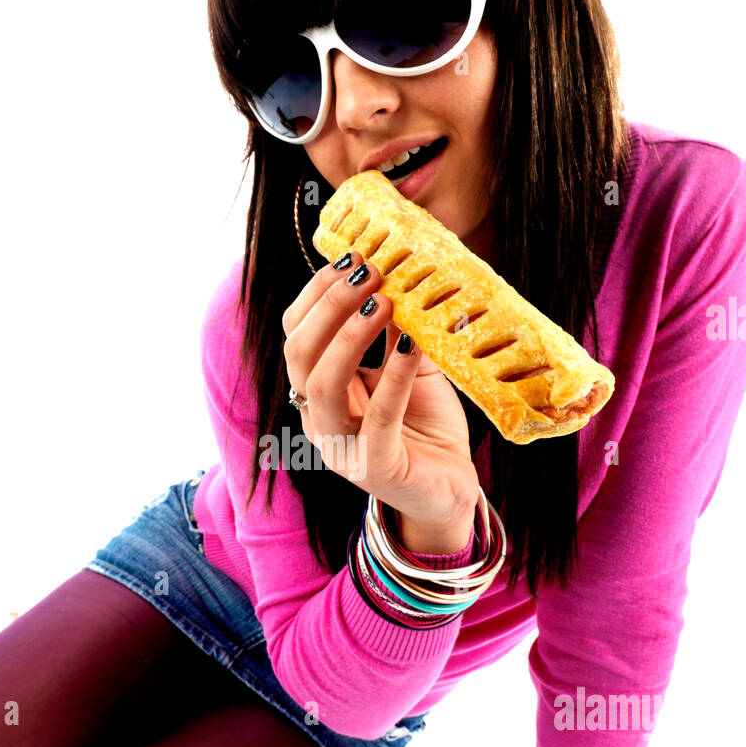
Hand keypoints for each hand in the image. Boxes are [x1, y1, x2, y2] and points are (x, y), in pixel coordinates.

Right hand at [281, 250, 479, 526]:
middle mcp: (319, 418)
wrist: (450, 489)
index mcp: (318, 390)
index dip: (317, 293)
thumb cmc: (424, 426)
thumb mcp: (407, 366)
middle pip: (298, 353)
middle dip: (329, 306)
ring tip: (382, 302)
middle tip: (368, 273)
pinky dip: (392, 378)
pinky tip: (408, 346)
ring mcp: (341, 447)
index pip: (295, 334)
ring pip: (322, 385)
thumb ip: (396, 330)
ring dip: (349, 337)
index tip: (352, 258)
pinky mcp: (375, 469)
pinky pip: (376, 420)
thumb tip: (398, 274)